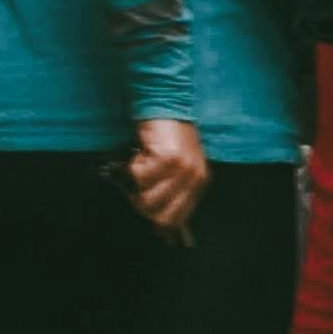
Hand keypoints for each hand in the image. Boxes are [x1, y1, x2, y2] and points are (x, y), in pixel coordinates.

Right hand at [123, 117, 210, 239]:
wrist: (165, 102)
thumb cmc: (167, 136)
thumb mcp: (177, 166)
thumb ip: (172, 193)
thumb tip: (163, 231)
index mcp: (199, 183)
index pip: (177, 220)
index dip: (156, 222)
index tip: (142, 212)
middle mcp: (194, 178)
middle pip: (160, 216)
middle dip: (141, 204)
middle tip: (136, 187)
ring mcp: (182, 169)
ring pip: (147, 200)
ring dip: (136, 184)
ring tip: (142, 165)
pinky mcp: (168, 158)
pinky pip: (139, 178)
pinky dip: (133, 167)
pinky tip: (141, 154)